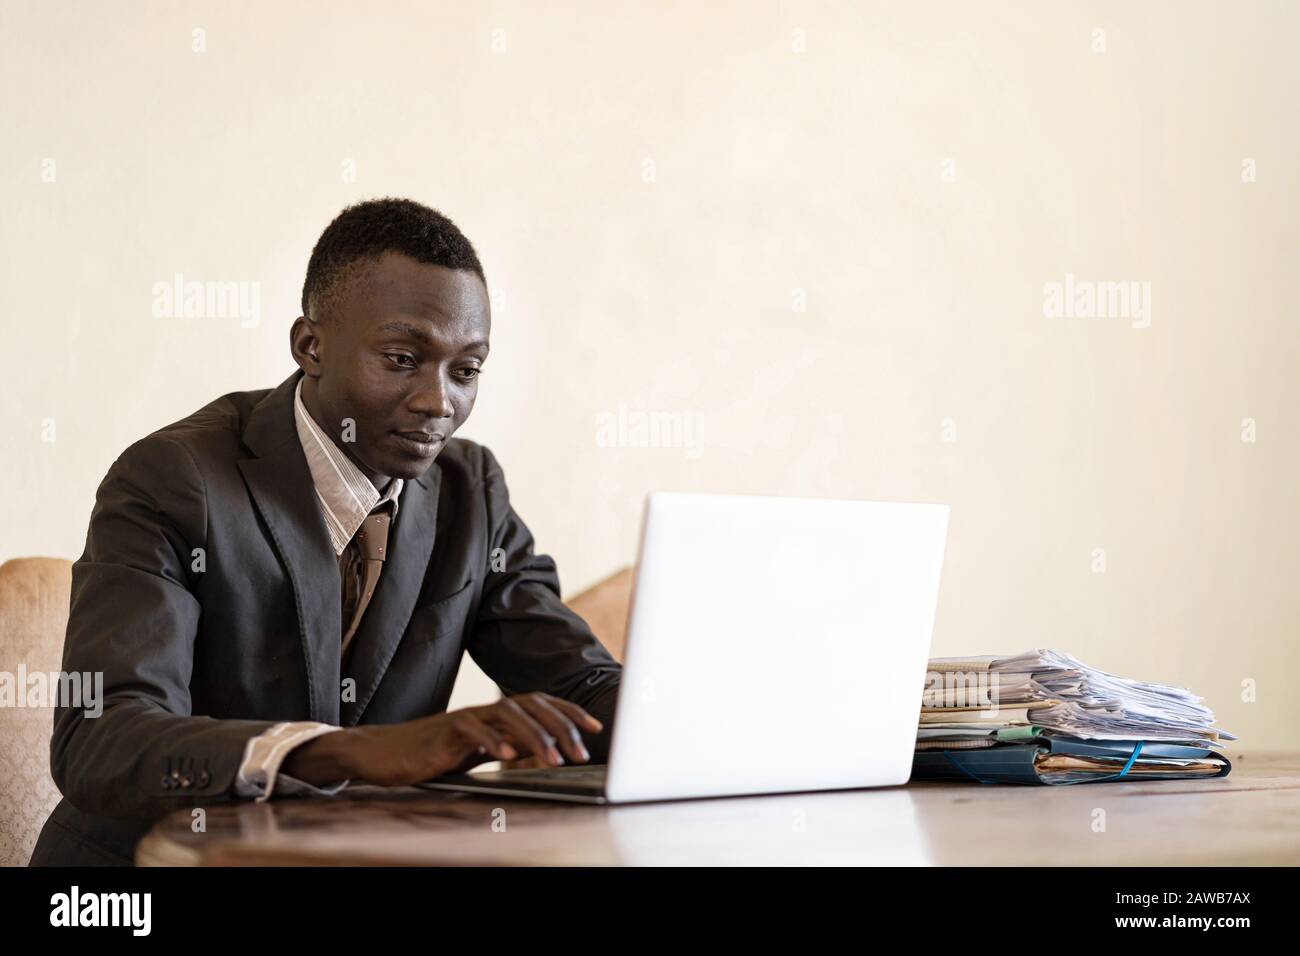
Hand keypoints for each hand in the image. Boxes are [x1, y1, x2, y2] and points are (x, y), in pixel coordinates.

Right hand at [283, 693, 602, 787]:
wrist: (384, 753)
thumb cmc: (433, 753)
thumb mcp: (477, 751)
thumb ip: (506, 746)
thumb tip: (542, 750)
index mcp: (495, 714)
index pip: (540, 704)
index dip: (569, 712)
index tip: (595, 728)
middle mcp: (484, 710)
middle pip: (530, 706)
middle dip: (560, 727)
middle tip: (581, 752)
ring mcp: (464, 719)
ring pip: (506, 714)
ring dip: (534, 736)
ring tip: (553, 758)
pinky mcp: (442, 733)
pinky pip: (471, 731)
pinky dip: (491, 741)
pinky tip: (507, 755)